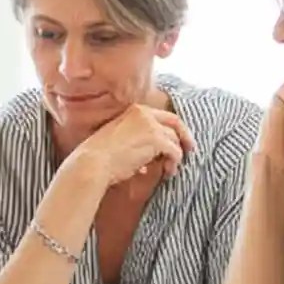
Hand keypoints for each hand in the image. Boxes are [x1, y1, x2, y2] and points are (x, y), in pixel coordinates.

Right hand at [73, 105, 195, 187]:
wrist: (93, 162)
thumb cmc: (99, 157)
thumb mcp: (118, 142)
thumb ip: (135, 144)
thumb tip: (148, 163)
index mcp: (135, 111)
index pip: (162, 115)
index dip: (172, 128)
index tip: (178, 139)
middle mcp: (144, 114)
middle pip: (175, 121)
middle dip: (184, 136)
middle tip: (190, 149)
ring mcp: (151, 126)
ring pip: (175, 139)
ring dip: (177, 155)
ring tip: (171, 169)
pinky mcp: (156, 140)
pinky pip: (175, 151)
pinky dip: (174, 162)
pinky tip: (168, 172)